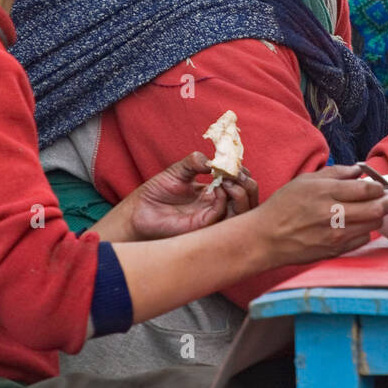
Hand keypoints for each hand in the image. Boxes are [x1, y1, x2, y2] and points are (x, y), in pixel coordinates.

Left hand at [96, 152, 258, 240]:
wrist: (138, 211)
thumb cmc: (156, 192)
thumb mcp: (178, 170)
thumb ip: (195, 162)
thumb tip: (213, 160)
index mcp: (214, 193)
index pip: (241, 185)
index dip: (243, 173)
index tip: (236, 161)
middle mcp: (216, 206)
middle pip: (249, 200)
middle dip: (248, 184)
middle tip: (237, 171)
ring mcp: (211, 217)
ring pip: (242, 211)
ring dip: (242, 193)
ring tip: (229, 179)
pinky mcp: (202, 227)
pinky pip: (223, 216)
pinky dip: (226, 200)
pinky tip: (219, 188)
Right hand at [251, 166, 387, 266]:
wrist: (266, 238)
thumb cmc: (284, 205)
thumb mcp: (306, 181)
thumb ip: (335, 173)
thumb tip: (358, 170)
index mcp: (325, 192)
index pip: (367, 189)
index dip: (378, 187)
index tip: (378, 186)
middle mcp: (333, 214)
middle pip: (377, 209)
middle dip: (387, 202)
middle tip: (387, 199)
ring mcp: (335, 235)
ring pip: (374, 225)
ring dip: (377, 217)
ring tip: (370, 211)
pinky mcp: (335, 251)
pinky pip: (363, 240)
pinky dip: (365, 231)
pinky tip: (356, 225)